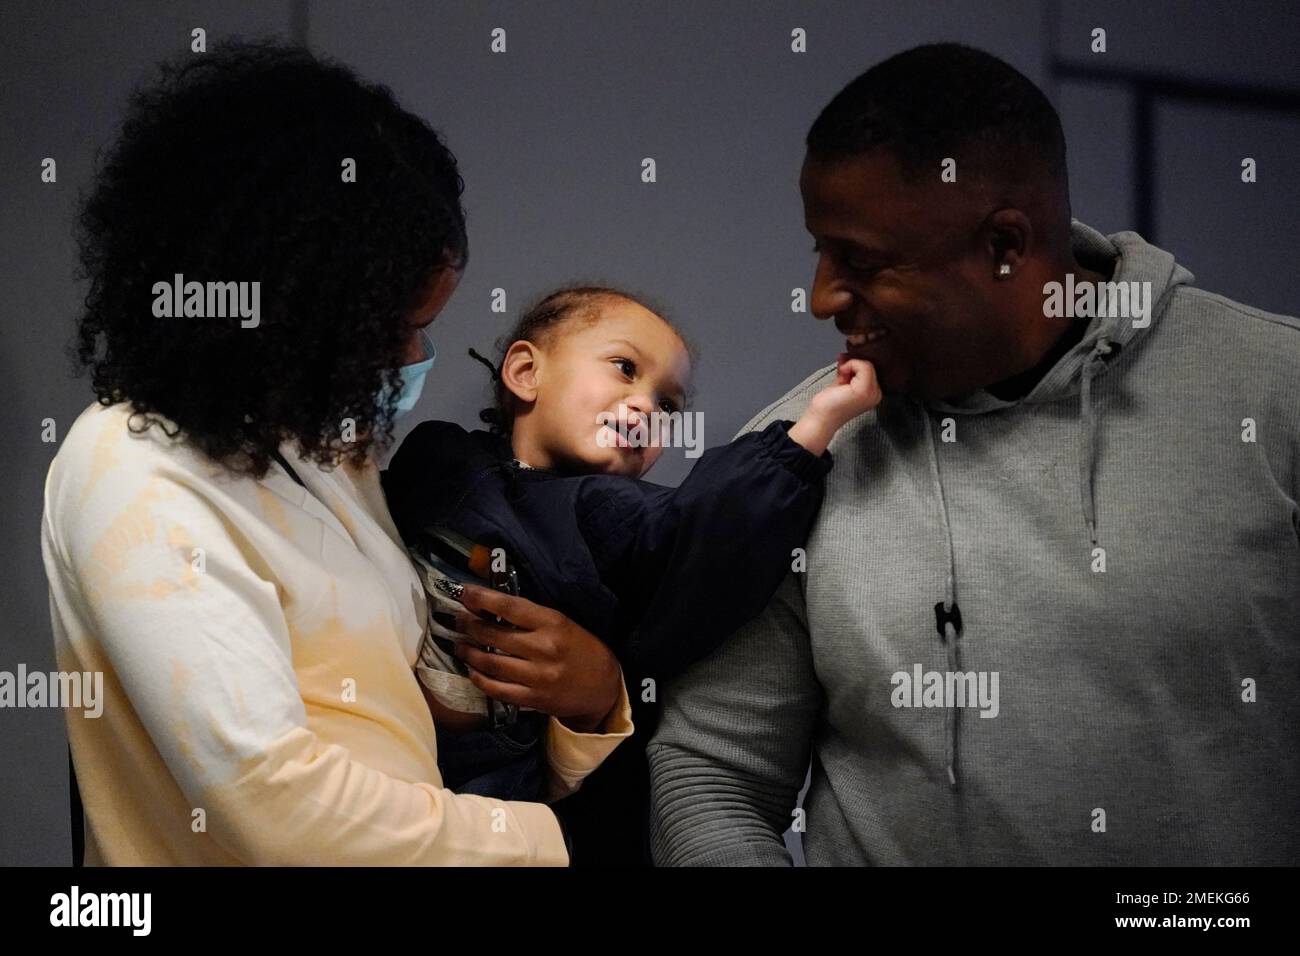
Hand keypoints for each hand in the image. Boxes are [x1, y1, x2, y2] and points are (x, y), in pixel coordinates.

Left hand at [450, 585, 622, 732]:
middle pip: (494, 635)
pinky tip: (472, 670)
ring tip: (459, 644)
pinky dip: (479, 679)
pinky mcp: (534, 699)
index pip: (510, 607)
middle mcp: (544, 648)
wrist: (604, 686)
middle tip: (458, 620)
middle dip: (469, 625)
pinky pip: (497, 689)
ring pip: (490, 663)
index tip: (465, 593)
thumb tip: (491, 606)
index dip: (482, 598)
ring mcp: (538, 676)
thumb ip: (531, 616)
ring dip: (468, 652)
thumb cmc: (581, 648)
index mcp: (553, 623)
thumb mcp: (563, 623)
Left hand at [788, 356, 881, 454]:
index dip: (856, 365)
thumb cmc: (829, 403)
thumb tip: (846, 354)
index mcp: (874, 393)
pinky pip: (863, 366)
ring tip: (841, 379)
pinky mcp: (864, 391)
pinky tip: (842, 376)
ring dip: (851, 366)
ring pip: (867, 364)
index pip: (871, 368)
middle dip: (853, 365)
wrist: (821, 418)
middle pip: (870, 365)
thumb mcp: (843, 380)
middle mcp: (877, 394)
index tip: (843, 371)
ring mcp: (872, 393)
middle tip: (841, 375)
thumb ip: (848, 369)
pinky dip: (851, 365)